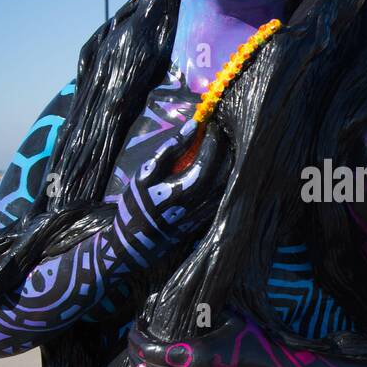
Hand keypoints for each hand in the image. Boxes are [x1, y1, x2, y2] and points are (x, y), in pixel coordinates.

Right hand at [114, 119, 223, 257]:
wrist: (135, 242)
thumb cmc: (136, 204)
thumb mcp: (146, 173)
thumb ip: (171, 149)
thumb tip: (192, 126)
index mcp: (188, 186)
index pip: (212, 154)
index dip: (213, 136)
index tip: (209, 123)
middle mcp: (204, 199)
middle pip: (228, 166)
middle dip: (225, 146)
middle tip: (217, 131)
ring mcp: (209, 210)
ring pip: (230, 180)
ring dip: (228, 160)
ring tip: (218, 146)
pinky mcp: (210, 217)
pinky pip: (226, 192)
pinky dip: (226, 176)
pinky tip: (218, 167)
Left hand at [128, 309, 288, 366]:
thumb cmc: (257, 342)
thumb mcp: (232, 319)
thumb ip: (206, 313)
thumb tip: (187, 301)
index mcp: (195, 356)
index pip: (151, 350)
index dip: (137, 338)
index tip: (135, 325)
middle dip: (133, 354)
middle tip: (132, 338)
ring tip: (139, 355)